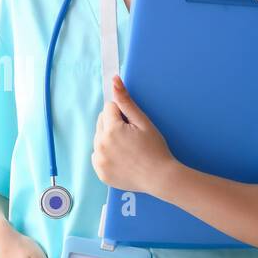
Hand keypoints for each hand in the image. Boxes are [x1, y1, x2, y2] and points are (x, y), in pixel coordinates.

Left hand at [92, 74, 175, 194]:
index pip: (108, 109)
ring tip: (128, 148)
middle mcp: (100, 145)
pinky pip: (98, 155)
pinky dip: (107, 154)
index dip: (122, 114)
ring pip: (99, 138)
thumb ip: (126, 101)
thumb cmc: (154, 148)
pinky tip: (122, 158)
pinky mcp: (100, 172)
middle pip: (101, 123)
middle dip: (113, 124)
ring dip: (109, 139)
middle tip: (131, 137)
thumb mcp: (143, 122)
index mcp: (110, 130)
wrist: (159, 177)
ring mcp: (99, 160)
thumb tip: (114, 80)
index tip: (132, 125)